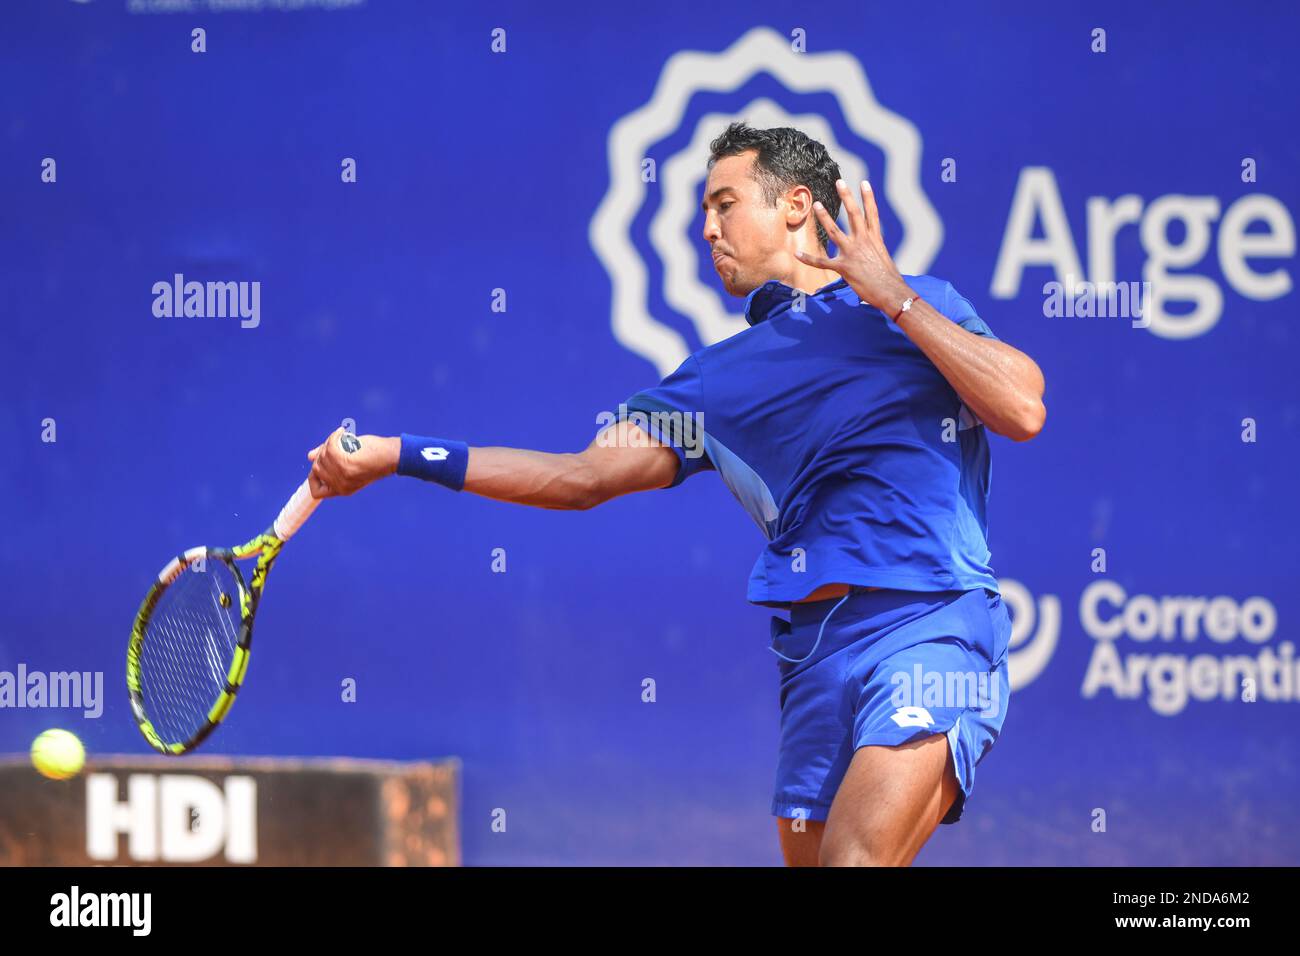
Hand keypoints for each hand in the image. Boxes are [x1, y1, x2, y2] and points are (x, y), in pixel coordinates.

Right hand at [307, 428, 398, 497]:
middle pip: (316, 467)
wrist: (392, 457)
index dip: (313, 477)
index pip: (316, 492)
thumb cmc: (374, 459)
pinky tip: (342, 432)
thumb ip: (330, 461)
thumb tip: (309, 456)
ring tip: (341, 437)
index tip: (319, 462)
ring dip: (330, 442)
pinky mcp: (345, 463)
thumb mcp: (349, 462)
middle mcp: (340, 486)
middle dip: (322, 452)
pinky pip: (330, 447)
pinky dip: (334, 436)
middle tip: (335, 442)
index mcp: (342, 490)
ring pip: (322, 456)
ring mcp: (342, 476)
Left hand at [795, 179, 913, 315]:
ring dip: (825, 217)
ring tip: (816, 204)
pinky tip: (797, 254)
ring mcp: (852, 253)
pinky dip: (809, 259)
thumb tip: (871, 258)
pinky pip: (822, 262)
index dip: (868, 197)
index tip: (864, 183)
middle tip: (839, 182)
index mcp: (875, 239)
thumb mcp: (883, 261)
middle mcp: (864, 241)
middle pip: (854, 214)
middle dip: (847, 196)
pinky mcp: (844, 267)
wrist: (891, 291)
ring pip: (835, 231)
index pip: (872, 214)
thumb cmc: (890, 280)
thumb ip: (874, 254)